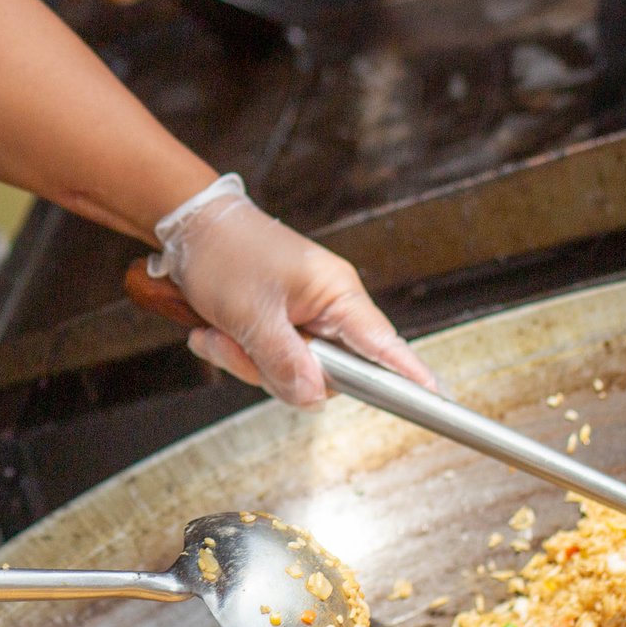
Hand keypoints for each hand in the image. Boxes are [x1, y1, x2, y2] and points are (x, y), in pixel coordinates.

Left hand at [154, 179, 432, 406]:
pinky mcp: (278, 323)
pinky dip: (235, 350)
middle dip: (274, 370)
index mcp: (336, 294)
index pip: (383, 344)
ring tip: (215, 330)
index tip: (437, 399)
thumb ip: (285, 360)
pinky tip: (210, 330)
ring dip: (244, 358)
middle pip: (325, 372)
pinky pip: (266, 359)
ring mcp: (303, 317)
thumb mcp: (251, 313)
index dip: (409, 374)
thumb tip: (315, 398)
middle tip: (236, 344)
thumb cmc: (225, 253)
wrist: (188, 227)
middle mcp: (328, 307)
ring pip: (290, 370)